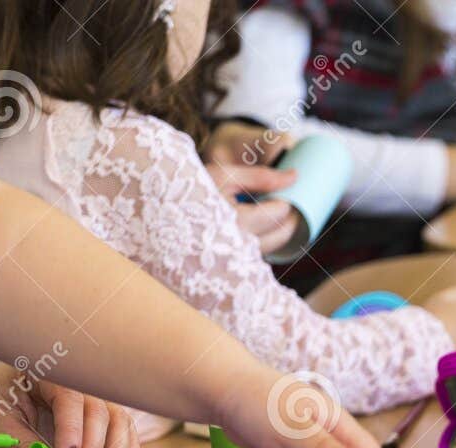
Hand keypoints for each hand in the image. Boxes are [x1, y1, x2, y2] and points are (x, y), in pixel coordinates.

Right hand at [204, 122, 298, 254]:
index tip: (291, 194)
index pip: (276, 213)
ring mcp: (232, 258)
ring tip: (280, 215)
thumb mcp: (225, 175)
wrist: (160, 207)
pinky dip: (266, 242)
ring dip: (280, 233)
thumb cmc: (191, 186)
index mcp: (234, 220)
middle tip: (292, 206)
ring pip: (270, 248)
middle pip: (278, 235)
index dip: (288, 203)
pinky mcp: (229, 264)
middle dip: (291, 221)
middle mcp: (235, 244)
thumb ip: (261, 177)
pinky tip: (267, 229)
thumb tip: (295, 176)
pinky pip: (257, 255)